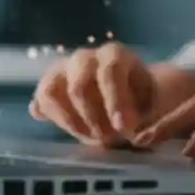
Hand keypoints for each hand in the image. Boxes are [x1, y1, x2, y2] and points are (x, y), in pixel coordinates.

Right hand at [29, 43, 161, 147]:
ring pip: (51, 92)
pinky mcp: (48, 86)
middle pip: (79, 87)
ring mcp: (62, 70)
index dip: (116, 101)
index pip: (111, 71)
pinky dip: (53, 118)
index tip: (125, 128)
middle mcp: (85, 58)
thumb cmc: (141, 100)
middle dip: (93, 120)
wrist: (127, 96)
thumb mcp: (153, 106)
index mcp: (115, 55)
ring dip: (71, 123)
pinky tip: (72, 129)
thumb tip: (130, 131)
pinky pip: (40, 101)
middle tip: (108, 140)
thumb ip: (146, 117)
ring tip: (90, 137)